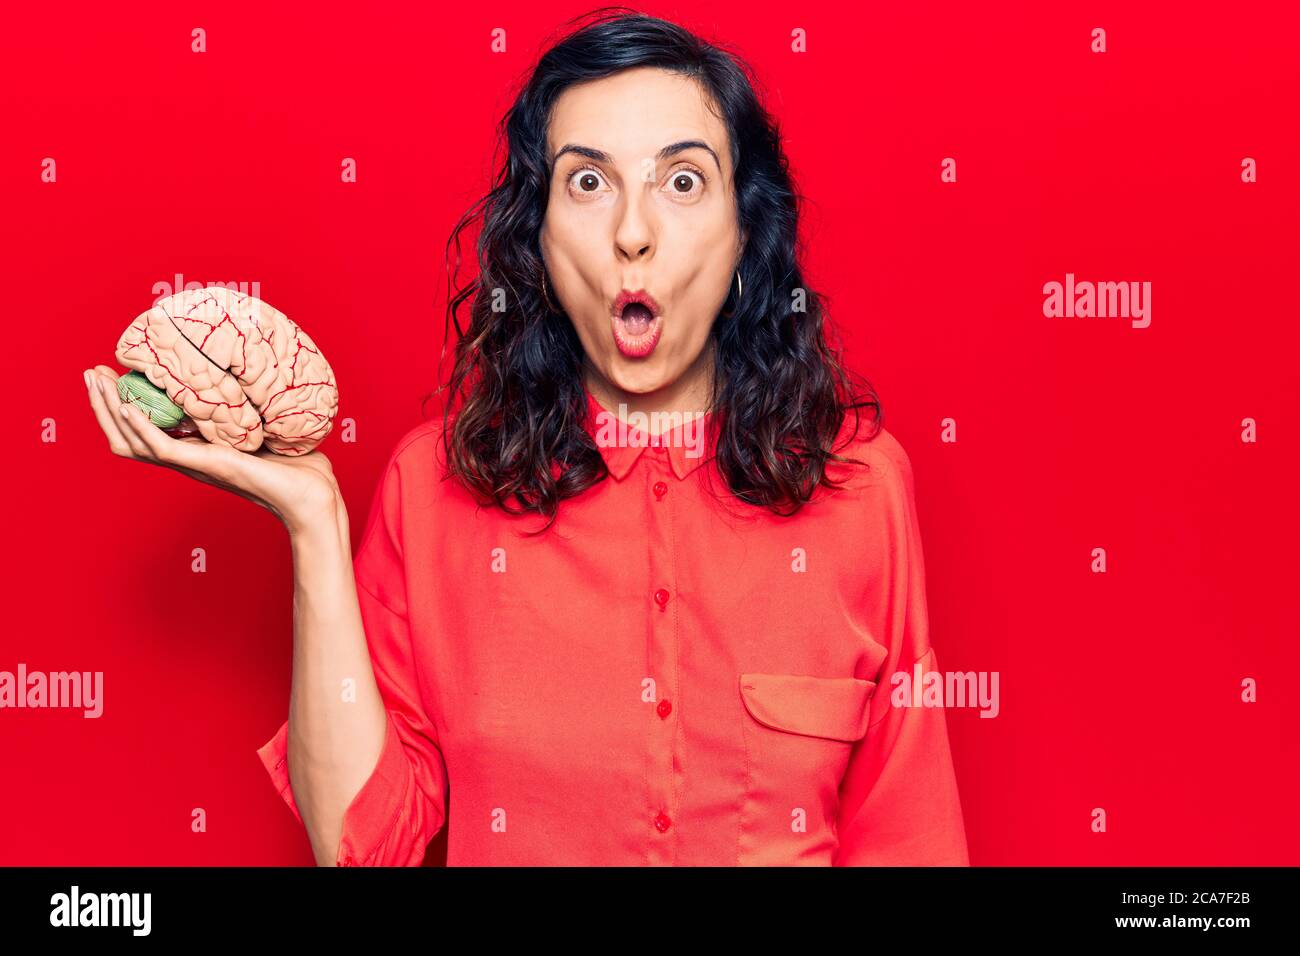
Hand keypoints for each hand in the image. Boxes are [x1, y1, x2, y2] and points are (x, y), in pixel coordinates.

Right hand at [83, 365, 341, 534]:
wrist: (314, 493)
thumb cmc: (296, 465)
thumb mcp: (262, 428)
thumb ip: (245, 408)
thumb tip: (246, 374)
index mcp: (196, 452)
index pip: (143, 433)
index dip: (120, 407)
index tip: (109, 376)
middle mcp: (189, 460)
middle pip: (126, 438)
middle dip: (103, 405)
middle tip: (90, 373)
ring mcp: (195, 465)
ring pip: (133, 443)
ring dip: (110, 411)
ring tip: (96, 381)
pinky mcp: (207, 465)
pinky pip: (161, 448)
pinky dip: (140, 426)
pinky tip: (126, 405)